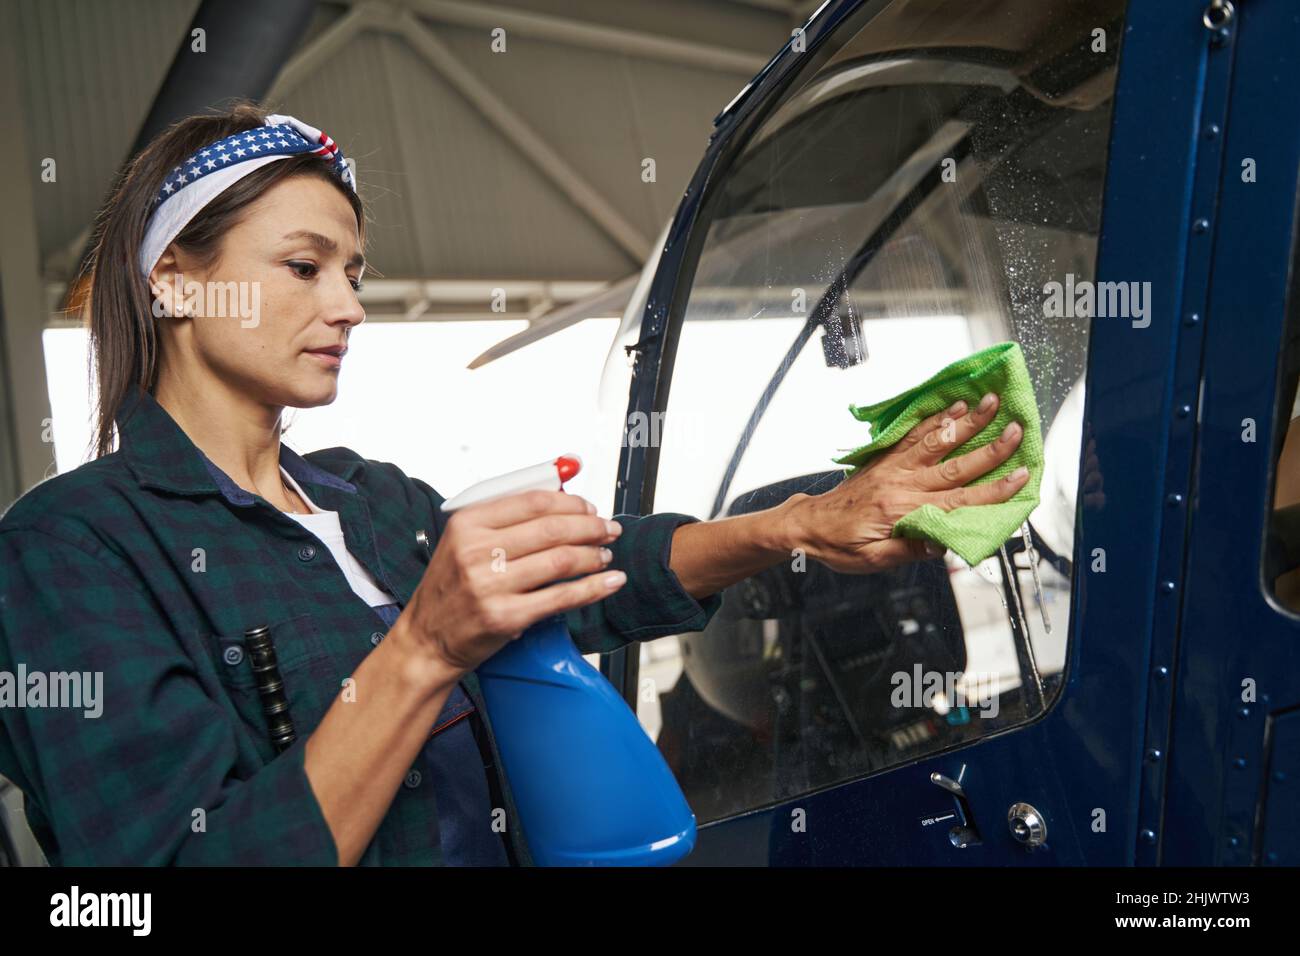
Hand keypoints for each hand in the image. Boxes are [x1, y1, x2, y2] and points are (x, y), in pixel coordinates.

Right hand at [399, 490, 626, 673]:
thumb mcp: (464, 542)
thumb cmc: (451, 589)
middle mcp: (476, 551)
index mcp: (467, 524)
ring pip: (561, 560)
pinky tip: (609, 582)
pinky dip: (593, 588)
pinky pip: (561, 597)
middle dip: (591, 527)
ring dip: (594, 556)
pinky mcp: (505, 617)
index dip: (571, 503)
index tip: (589, 508)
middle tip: (608, 529)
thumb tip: (562, 498)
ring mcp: (490, 585)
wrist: (427, 639)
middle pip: (552, 528)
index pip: (533, 501)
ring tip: (605, 555)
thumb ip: (506, 519)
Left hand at [781, 391, 1029, 573]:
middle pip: (954, 464)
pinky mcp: (885, 459)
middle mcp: (901, 483)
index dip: (992, 491)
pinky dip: (934, 419)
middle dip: (989, 448)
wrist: (807, 525)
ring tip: (989, 402)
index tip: (1020, 478)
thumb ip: (911, 549)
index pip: (957, 501)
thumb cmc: (839, 545)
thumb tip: (947, 544)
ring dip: (964, 422)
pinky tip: (952, 407)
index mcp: (903, 510)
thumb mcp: (874, 559)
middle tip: (1017, 430)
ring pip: (935, 441)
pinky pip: (913, 435)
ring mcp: (893, 467)